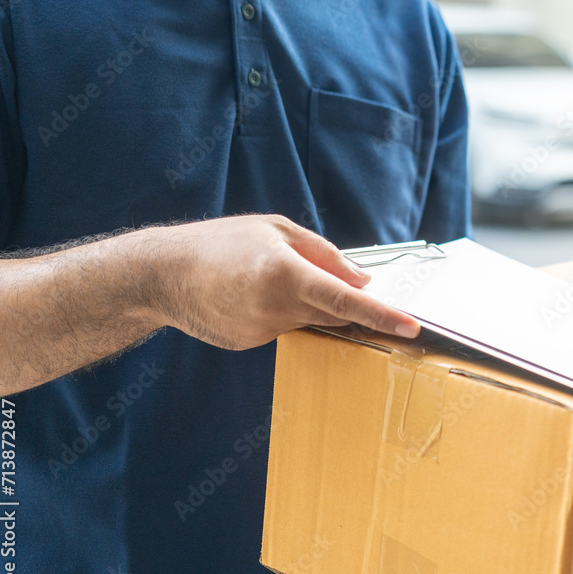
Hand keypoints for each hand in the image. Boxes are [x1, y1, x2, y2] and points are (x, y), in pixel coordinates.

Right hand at [138, 215, 419, 349]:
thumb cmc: (221, 242)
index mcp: (284, 272)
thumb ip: (323, 254)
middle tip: (319, 278)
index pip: (346, 300)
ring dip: (303, 303)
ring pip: (308, 321)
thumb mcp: (275, 229)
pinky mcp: (250, 344)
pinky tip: (248, 296)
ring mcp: (262, 331)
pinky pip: (283, 329)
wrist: (161, 274)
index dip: (382, 315)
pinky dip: (279, 312)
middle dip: (342, 301)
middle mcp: (275, 307)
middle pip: (333, 313)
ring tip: (263, 278)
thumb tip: (362, 279)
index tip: (411, 327)